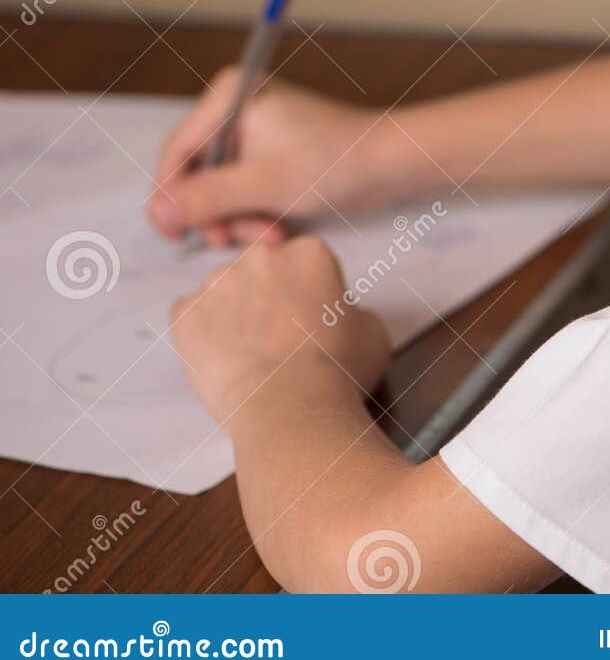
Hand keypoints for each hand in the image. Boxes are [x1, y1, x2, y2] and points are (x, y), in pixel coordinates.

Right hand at [147, 70, 399, 246]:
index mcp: (229, 97)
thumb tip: (157, 212)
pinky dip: (254, 213)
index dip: (169, 196)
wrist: (389, 162)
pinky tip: (275, 229)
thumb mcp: (261, 185)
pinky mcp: (270, 153)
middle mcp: (236, 107)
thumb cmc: (332, 162)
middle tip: (233, 241)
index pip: (177, 151)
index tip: (172, 234)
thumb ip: (204, 198)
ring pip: (220, 188)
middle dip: (217, 212)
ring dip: (239, 219)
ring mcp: (253, 130)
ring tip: (268, 237)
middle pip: (197, 173)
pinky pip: (243, 189)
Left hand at [170, 234, 389, 425]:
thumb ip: (352, 311)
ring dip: (232, 315)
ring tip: (249, 358)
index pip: (304, 267)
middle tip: (278, 342)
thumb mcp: (372, 333)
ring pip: (224, 293)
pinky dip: (200, 336)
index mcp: (308, 253)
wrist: (289, 406)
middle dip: (267, 299)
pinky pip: (190, 317)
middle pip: (261, 272)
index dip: (308, 299)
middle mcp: (261, 255)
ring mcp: (218, 281)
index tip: (310, 326)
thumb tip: (338, 317)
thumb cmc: (337, 371)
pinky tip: (221, 362)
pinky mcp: (185, 311)